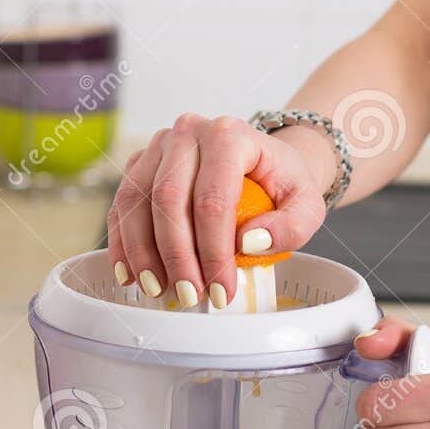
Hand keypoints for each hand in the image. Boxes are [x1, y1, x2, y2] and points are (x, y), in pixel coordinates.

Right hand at [106, 114, 335, 307]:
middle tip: (189, 295)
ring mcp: (159, 146)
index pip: (213, 198)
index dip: (213, 251)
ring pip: (137, 201)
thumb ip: (290, 227)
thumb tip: (250, 243)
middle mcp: (188, 133)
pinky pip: (122, 205)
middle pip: (169, 199)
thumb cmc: (282, 183)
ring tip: (158, 289)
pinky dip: (122, 242)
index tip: (221, 290)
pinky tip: (131, 274)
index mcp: (229, 136)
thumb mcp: (307, 206)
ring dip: (143, 253)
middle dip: (176, 256)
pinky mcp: (140, 163)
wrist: (264, 161)